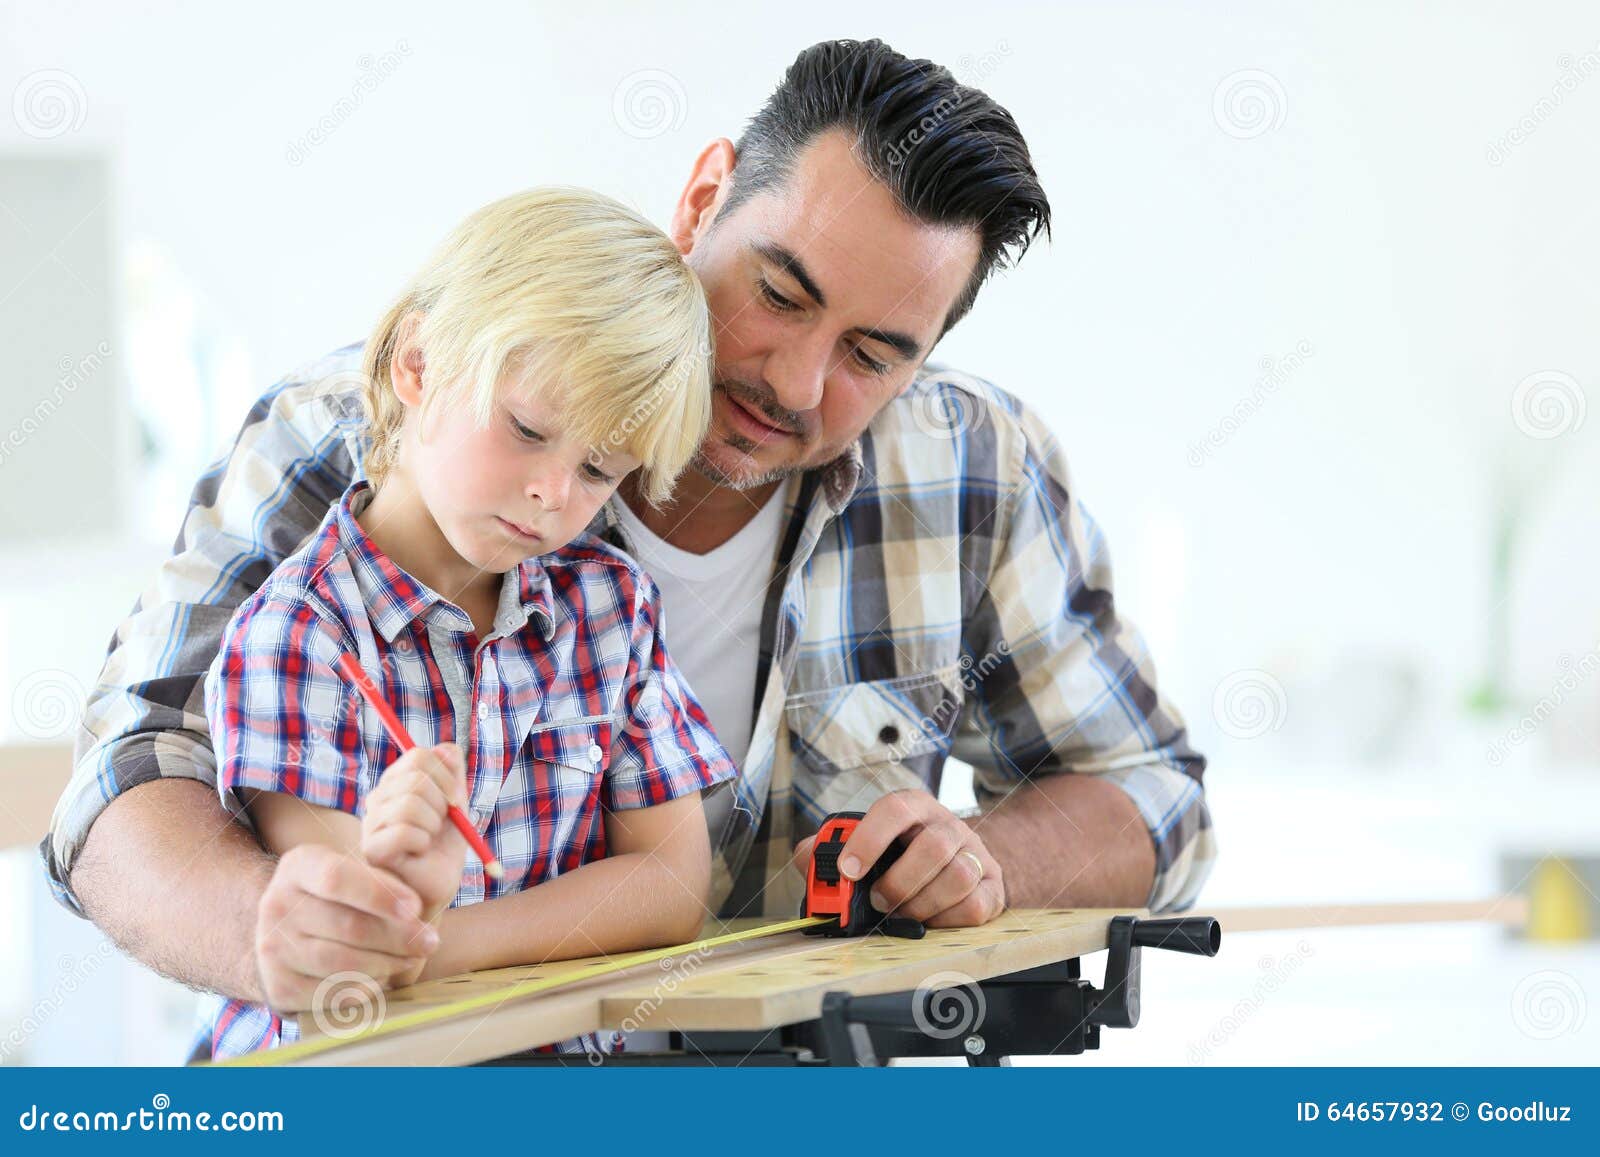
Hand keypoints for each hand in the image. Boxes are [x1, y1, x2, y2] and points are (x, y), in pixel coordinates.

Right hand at [254, 843, 437, 1013]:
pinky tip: (381, 978)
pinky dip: (365, 988)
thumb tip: (415, 913)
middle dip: (398, 937)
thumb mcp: (353, 875)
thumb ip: (381, 884)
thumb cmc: (338, 898)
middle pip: (347, 926)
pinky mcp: (279, 987)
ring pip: (342, 962)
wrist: (288, 936)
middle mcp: (276, 905)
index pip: (337, 878)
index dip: (379, 895)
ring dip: (386, 964)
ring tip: (410, 959)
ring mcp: (272, 949)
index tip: (416, 908)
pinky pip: (332, 993)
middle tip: (430, 943)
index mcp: (298, 867)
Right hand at [360, 743, 468, 922]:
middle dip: (443, 801)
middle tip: (441, 824)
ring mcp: (371, 823)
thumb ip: (453, 773)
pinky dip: (423, 841)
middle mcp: (378, 798)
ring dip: (433, 824)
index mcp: (396, 783)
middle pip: (416, 777)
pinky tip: (420, 852)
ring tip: (429, 839)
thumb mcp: (455, 804)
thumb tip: (449, 748)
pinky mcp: (372, 850)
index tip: (456, 799)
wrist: (438, 885)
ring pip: (410, 803)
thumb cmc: (444, 846)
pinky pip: (404, 831)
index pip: (419, 756)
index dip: (447, 775)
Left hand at [790, 789, 1005, 927]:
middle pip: (934, 846)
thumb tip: (809, 857)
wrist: (957, 863)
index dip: (870, 838)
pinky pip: (974, 905)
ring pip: (958, 875)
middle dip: (899, 882)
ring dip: (921, 903)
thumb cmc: (903, 855)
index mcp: (914, 807)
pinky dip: (945, 919)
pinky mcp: (992, 886)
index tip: (848, 869)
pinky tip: (929, 919)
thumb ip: (831, 848)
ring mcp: (975, 854)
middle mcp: (948, 825)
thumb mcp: (868, 844)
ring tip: (902, 913)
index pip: (896, 808)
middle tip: (878, 902)